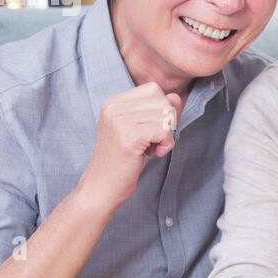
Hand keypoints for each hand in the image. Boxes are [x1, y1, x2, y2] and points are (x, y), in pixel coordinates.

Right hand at [77, 83, 182, 210]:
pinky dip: (166, 145)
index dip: (161, 110)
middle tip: (151, 142)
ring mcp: (120, 120)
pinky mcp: (129, 136)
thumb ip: (157, 112)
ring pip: (166, 116)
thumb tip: (175, 96)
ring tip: (149, 148)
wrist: (101, 187)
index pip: (153, 89)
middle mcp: (113, 107)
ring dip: (166, 136)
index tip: (149, 130)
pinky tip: (151, 154)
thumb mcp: (141, 131)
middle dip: (166, 123)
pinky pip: (165, 131)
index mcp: (113, 102)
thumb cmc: (123, 161)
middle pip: (162, 101)